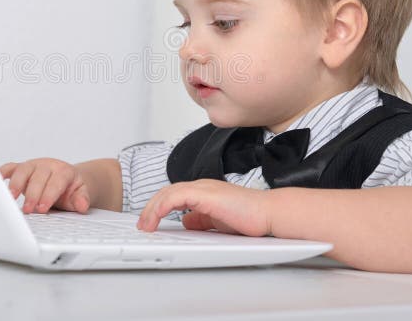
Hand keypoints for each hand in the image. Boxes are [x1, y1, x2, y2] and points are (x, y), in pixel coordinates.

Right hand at [0, 158, 90, 213]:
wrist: (68, 180)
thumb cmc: (71, 189)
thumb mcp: (80, 195)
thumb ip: (81, 200)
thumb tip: (83, 206)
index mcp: (63, 171)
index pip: (56, 181)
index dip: (49, 194)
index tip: (43, 208)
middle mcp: (47, 166)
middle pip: (38, 176)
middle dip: (32, 194)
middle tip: (29, 210)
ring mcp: (33, 166)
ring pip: (23, 170)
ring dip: (15, 184)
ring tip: (10, 199)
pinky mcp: (22, 169)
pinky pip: (10, 168)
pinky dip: (2, 173)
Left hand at [136, 179, 272, 236]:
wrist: (268, 213)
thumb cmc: (250, 217)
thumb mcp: (219, 221)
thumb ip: (202, 220)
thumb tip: (187, 223)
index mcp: (204, 192)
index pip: (173, 195)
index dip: (158, 208)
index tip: (149, 222)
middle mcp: (201, 186)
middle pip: (167, 193)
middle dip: (151, 208)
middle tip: (143, 225)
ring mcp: (203, 188)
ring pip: (168, 193)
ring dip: (153, 209)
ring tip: (146, 225)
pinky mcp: (206, 194)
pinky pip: (177, 196)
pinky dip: (164, 206)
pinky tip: (157, 217)